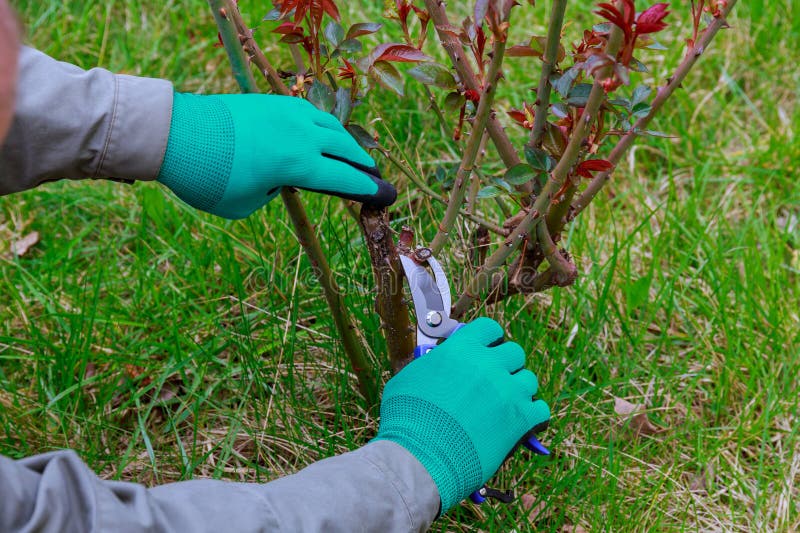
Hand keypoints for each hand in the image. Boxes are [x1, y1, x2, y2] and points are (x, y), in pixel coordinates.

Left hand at [156, 92, 395, 218]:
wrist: (174, 133)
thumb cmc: (208, 178)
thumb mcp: (246, 203)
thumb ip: (272, 191)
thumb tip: (278, 177)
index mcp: (298, 164)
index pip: (346, 179)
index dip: (369, 191)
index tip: (386, 197)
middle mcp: (300, 134)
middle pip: (345, 149)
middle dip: (363, 165)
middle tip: (374, 177)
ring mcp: (287, 113)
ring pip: (329, 126)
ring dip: (344, 143)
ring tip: (351, 155)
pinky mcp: (272, 102)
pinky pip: (309, 113)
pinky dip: (322, 127)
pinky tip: (320, 133)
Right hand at [374, 317, 549, 513]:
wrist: (419, 456)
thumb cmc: (406, 419)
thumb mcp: (410, 377)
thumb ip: (432, 364)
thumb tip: (438, 362)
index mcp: (462, 349)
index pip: (489, 328)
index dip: (490, 339)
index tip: (487, 348)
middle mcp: (488, 365)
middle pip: (514, 353)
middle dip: (506, 365)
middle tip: (495, 380)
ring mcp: (507, 392)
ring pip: (529, 380)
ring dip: (518, 390)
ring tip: (504, 404)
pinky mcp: (519, 420)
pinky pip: (540, 409)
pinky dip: (531, 415)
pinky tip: (518, 421)